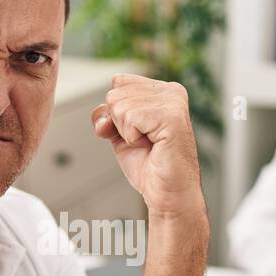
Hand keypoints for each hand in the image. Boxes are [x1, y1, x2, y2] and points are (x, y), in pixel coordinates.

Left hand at [91, 74, 203, 217]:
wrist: (168, 193)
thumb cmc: (150, 166)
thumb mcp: (120, 134)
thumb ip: (107, 116)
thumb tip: (103, 119)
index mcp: (162, 90)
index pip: (118, 82)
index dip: (115, 113)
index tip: (137, 132)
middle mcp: (170, 91)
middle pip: (115, 94)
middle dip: (120, 124)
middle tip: (144, 141)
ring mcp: (173, 101)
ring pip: (119, 105)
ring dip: (127, 133)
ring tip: (150, 144)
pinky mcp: (171, 116)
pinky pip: (129, 118)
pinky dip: (133, 138)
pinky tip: (152, 145)